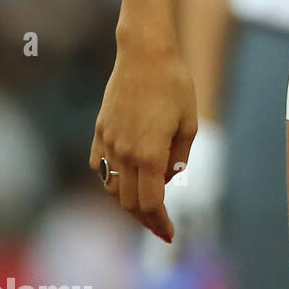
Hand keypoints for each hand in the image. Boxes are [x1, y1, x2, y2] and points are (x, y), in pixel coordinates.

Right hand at [90, 42, 197, 243]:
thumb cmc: (174, 84)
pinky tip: (124, 180)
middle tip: (160, 227)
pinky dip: (110, 181)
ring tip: (145, 206)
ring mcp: (108, 141)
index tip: (170, 235)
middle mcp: (124, 152)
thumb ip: (179, 159)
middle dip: (146, 220)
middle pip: (129, 202)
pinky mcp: (99, 130)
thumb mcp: (190, 123)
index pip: (151, 203)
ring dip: (127, 202)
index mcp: (149, 154)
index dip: (160, 224)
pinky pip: (99, 167)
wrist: (145, 53)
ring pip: (112, 188)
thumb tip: (166, 182)